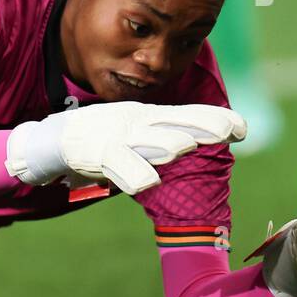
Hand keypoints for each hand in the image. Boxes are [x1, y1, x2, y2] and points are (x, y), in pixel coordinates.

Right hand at [4, 101, 247, 194]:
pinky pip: (118, 163)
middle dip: (201, 127)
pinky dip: (133, 174)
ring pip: (148, 140)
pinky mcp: (96, 154)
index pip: (187, 114)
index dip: (214, 119)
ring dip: (166, 145)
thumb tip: (195, 142)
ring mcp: (116, 137)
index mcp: (147, 116)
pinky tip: (147, 183)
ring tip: (183, 148)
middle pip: (175, 123)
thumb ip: (161, 137)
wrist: (54, 140)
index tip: (241, 129)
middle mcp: (136, 122)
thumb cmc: (100, 139)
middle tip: (225, 133)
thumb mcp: (135, 133)